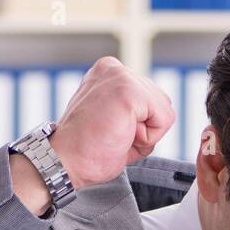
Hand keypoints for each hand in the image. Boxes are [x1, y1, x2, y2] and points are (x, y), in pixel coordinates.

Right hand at [50, 56, 176, 188]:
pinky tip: (121, 136)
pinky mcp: (129, 91)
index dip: (139, 124)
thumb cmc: (87, 149)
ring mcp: (121, 77)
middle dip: (145, 128)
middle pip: (161, 103)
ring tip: (116, 135)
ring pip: (165, 112)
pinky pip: (164, 120)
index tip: (110, 130)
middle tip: (113, 135)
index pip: (151, 98)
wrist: (65, 161)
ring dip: (146, 134)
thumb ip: (137, 111)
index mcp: (109, 73)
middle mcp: (114, 69)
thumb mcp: (115, 119)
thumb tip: (161, 114)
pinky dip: (147, 138)